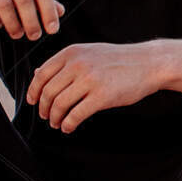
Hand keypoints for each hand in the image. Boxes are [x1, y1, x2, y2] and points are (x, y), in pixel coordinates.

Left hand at [26, 42, 162, 132]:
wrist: (148, 63)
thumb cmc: (119, 60)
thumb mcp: (88, 53)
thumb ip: (64, 62)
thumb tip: (37, 74)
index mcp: (72, 53)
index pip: (41, 74)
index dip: (33, 91)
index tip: (33, 102)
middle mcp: (78, 64)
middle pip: (48, 92)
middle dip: (44, 108)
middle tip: (47, 116)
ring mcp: (90, 80)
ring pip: (60, 104)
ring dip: (55, 118)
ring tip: (57, 123)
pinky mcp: (102, 96)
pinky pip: (76, 114)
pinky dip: (68, 124)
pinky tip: (69, 127)